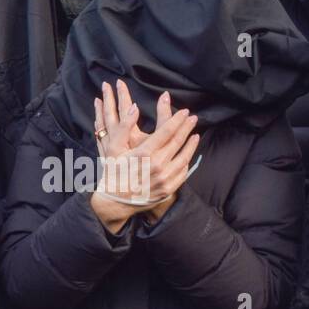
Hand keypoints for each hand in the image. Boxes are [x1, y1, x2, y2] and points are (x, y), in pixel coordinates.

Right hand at [91, 90, 198, 232]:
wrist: (115, 201)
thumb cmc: (114, 171)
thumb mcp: (113, 148)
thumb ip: (124, 126)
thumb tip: (134, 107)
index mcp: (144, 154)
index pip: (166, 132)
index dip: (177, 120)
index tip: (184, 112)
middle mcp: (156, 166)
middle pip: (177, 142)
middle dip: (186, 128)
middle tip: (193, 118)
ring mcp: (163, 179)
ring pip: (183, 158)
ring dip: (191, 145)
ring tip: (195, 135)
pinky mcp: (167, 190)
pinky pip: (181, 174)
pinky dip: (186, 162)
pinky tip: (187, 155)